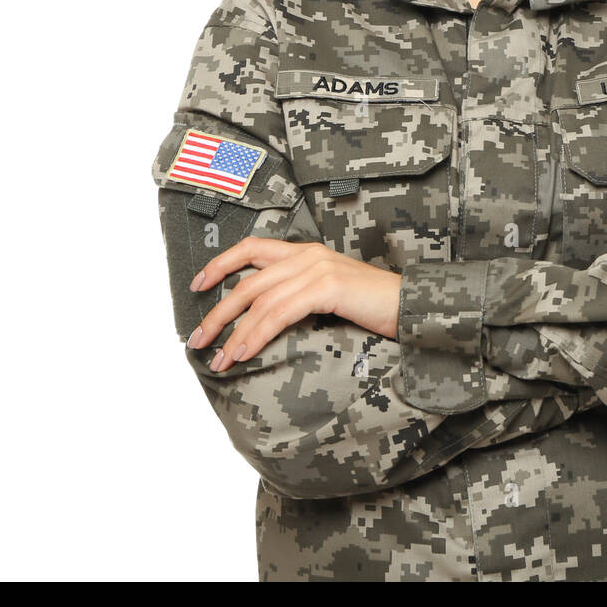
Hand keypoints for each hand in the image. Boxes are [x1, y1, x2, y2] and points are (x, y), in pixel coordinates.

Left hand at [185, 237, 402, 370]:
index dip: (220, 264)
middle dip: (218, 311)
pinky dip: (258, 334)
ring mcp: (317, 269)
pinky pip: (280, 313)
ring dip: (235, 332)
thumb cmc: (372, 306)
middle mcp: (308, 255)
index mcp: (306, 252)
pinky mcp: (327, 287)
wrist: (410, 304)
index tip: (197, 285)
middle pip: (248, 279)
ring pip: (260, 300)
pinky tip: (245, 352)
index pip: (252, 248)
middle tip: (198, 338)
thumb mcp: (330, 294)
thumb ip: (299, 296)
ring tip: (221, 358)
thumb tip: (262, 321)